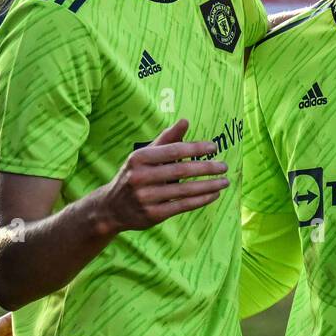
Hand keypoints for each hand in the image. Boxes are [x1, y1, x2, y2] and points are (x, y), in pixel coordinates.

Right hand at [95, 119, 229, 233]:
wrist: (111, 208)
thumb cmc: (135, 175)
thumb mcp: (145, 156)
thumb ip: (166, 139)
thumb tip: (185, 121)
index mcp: (139, 158)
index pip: (173, 150)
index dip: (195, 148)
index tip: (214, 146)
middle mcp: (141, 177)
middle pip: (181, 171)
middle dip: (207, 168)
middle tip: (224, 166)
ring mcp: (146, 197)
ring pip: (185, 191)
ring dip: (209, 185)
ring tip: (224, 181)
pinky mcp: (153, 215)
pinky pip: (182, 206)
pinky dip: (201, 200)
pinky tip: (214, 194)